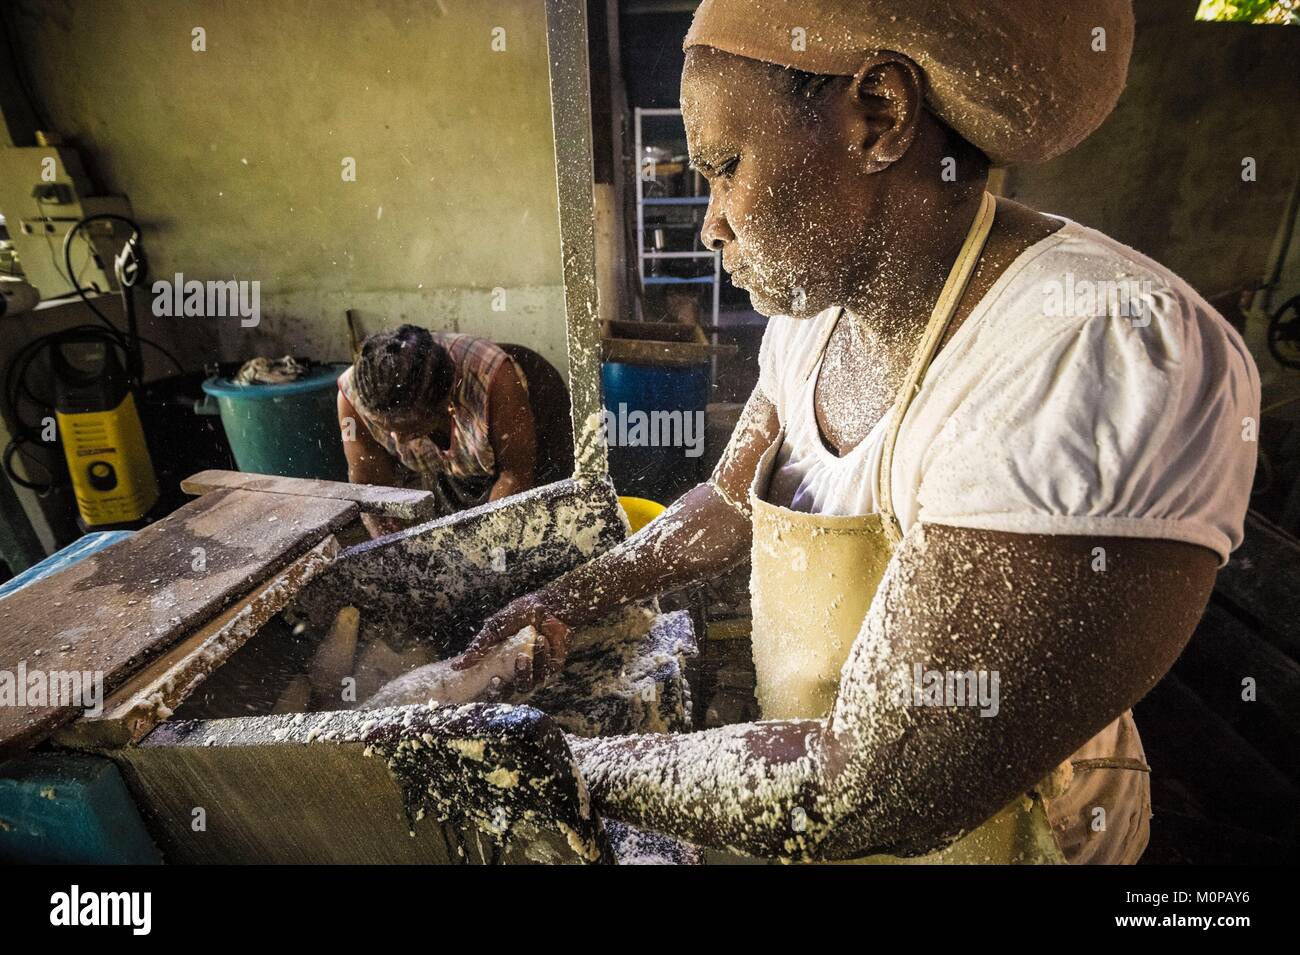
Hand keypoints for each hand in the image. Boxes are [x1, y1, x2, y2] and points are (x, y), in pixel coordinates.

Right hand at [457, 593, 571, 683]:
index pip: (493, 687)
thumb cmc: (520, 614)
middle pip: (509, 693)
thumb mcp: (495, 627)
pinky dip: (542, 658)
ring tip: (524, 653)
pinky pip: (546, 673)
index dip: (491, 690)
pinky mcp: (552, 667)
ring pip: (527, 684)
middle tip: (500, 677)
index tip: (491, 679)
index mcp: (501, 666)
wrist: (548, 605)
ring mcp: (536, 671)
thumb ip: (479, 646)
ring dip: (524, 670)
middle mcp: (517, 672)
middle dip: (504, 688)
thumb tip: (455, 667)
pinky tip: (542, 641)